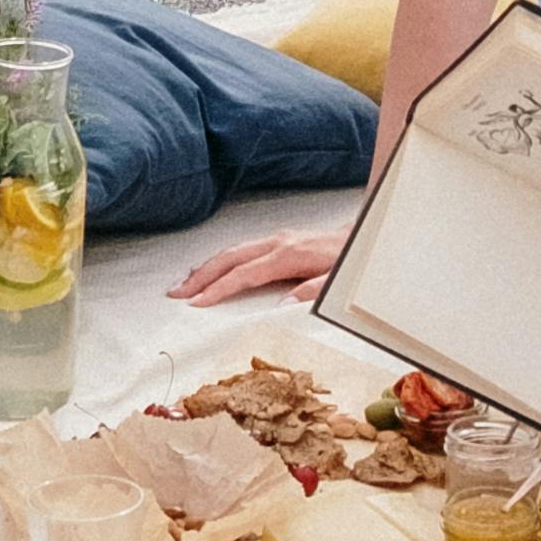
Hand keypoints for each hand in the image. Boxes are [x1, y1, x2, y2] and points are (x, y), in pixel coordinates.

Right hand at [176, 224, 342, 305]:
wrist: (365, 234)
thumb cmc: (351, 261)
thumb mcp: (338, 280)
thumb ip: (312, 292)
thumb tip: (281, 307)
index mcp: (288, 255)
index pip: (244, 274)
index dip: (219, 289)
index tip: (197, 303)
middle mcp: (277, 243)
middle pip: (229, 258)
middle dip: (200, 275)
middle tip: (176, 293)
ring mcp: (276, 239)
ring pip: (232, 251)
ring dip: (206, 267)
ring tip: (184, 283)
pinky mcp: (278, 240)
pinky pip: (241, 249)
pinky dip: (221, 260)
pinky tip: (211, 268)